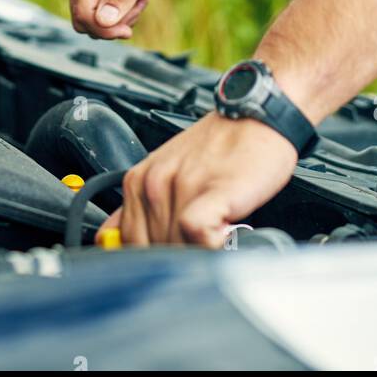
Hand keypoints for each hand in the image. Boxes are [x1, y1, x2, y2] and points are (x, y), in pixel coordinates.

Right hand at [64, 0, 187, 39]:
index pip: (84, 14)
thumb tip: (102, 21)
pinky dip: (116, 17)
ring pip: (89, 22)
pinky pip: (95, 16)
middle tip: (139, 5)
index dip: (105, 29)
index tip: (129, 30)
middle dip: (113, 24)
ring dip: (117, 21)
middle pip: (83, 21)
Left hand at [96, 110, 298, 246]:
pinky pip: (196, 234)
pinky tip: (225, 231)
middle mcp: (153, 183)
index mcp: (138, 181)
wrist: (258, 118)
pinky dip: (212, 243)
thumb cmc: (223, 149)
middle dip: (176, 258)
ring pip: (173, 249)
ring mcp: (180, 186)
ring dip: (197, 251)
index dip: (152, 257)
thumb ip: (143, 208)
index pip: (126, 244)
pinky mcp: (211, 192)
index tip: (173, 253)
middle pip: (150, 251)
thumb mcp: (170, 172)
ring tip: (215, 231)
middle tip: (201, 242)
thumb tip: (118, 241)